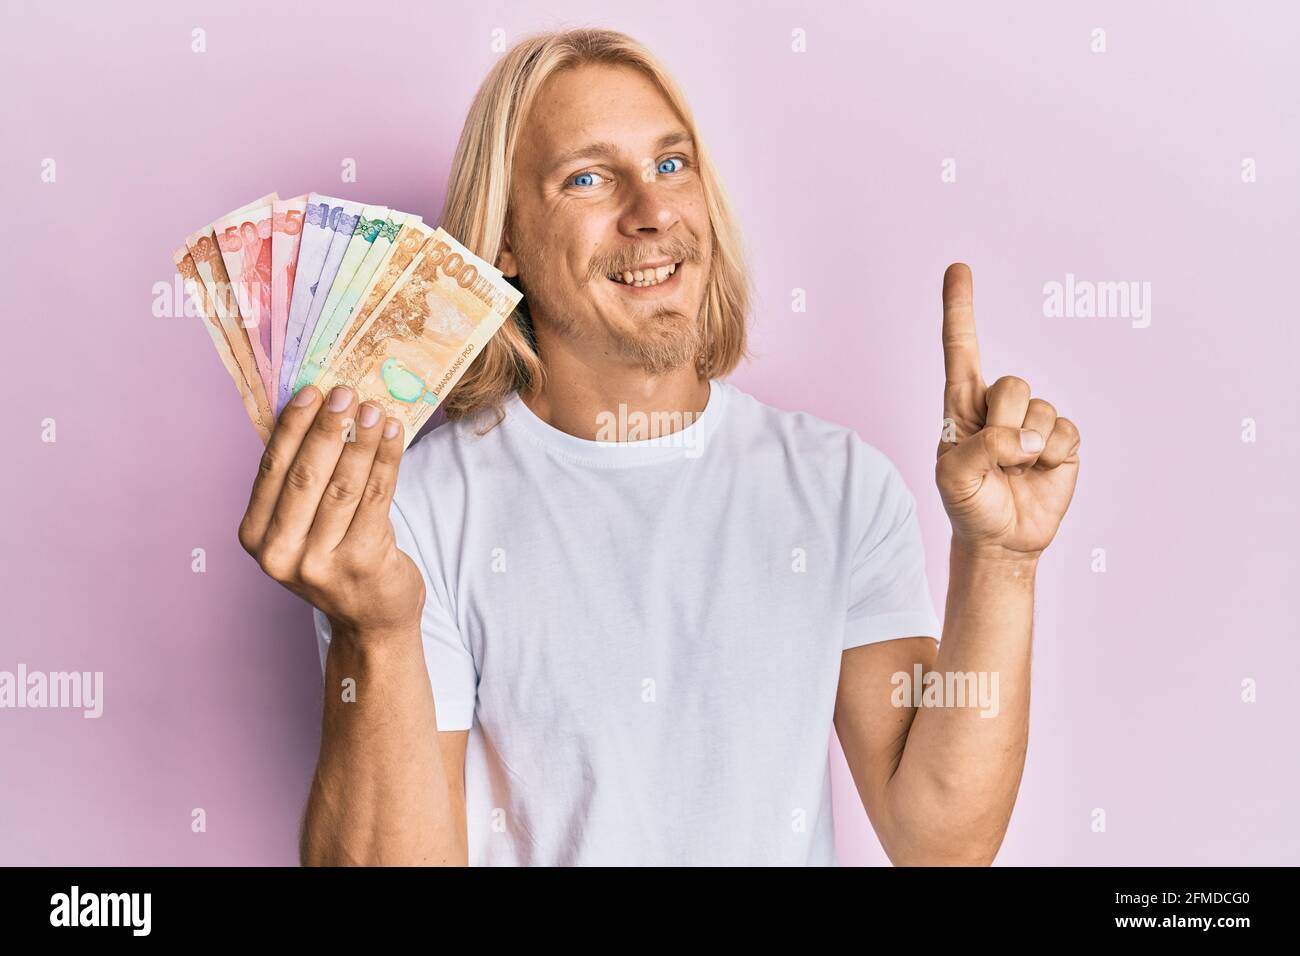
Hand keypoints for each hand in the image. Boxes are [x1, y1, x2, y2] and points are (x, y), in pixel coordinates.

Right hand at [237, 384, 424, 638]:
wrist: (372, 619)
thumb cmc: (337, 558)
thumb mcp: (303, 526)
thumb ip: (300, 480)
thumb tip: (316, 410)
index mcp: (255, 537)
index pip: (271, 470)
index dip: (292, 427)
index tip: (310, 391)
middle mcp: (280, 554)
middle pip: (306, 476)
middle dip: (327, 428)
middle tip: (345, 392)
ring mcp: (320, 563)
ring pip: (343, 485)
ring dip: (362, 440)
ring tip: (375, 409)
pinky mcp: (362, 563)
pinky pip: (377, 499)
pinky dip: (386, 460)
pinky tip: (394, 435)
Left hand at [935, 263, 1080, 560]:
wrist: (1002, 540)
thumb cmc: (969, 504)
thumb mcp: (953, 476)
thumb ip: (983, 447)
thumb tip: (1028, 436)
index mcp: (962, 405)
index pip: (961, 348)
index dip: (960, 308)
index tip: (958, 267)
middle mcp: (998, 406)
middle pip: (1012, 384)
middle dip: (1005, 424)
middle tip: (997, 458)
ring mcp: (1032, 421)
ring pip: (1041, 409)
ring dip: (1029, 447)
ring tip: (1015, 470)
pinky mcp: (1062, 440)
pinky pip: (1065, 431)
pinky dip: (1053, 456)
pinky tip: (1040, 471)